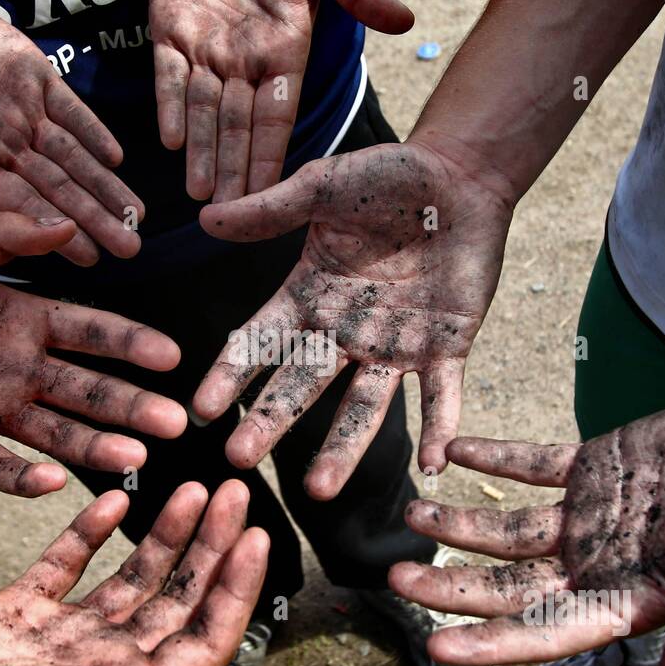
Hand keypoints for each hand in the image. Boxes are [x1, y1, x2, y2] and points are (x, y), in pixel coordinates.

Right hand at [0, 0, 142, 265]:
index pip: (17, 205)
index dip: (52, 230)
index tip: (85, 256)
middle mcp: (0, 148)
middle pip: (56, 191)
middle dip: (95, 220)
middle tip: (132, 251)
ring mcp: (21, 117)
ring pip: (72, 159)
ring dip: (105, 186)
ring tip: (138, 216)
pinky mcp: (35, 81)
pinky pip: (71, 113)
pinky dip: (95, 132)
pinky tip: (120, 158)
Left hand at [0, 213, 186, 495]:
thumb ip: (3, 238)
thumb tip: (66, 223)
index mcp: (24, 319)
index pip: (91, 333)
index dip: (131, 345)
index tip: (172, 357)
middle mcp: (19, 367)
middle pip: (88, 391)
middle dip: (132, 407)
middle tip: (177, 423)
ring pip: (57, 433)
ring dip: (97, 447)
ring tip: (137, 460)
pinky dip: (25, 478)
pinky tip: (55, 484)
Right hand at [0, 480, 267, 665]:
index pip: (202, 638)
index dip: (233, 589)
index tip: (255, 535)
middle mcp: (102, 665)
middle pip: (174, 599)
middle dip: (209, 547)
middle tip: (233, 491)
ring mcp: (62, 637)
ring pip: (130, 578)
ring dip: (163, 534)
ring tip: (192, 488)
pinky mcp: (19, 611)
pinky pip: (68, 565)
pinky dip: (90, 533)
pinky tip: (112, 498)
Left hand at [151, 0, 412, 201]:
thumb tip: (404, 22)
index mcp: (284, 51)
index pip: (278, 114)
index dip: (272, 154)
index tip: (272, 193)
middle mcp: (246, 61)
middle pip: (239, 126)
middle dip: (235, 170)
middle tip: (232, 216)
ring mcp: (207, 50)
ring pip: (204, 112)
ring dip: (202, 153)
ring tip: (200, 196)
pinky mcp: (170, 32)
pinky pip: (168, 77)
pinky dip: (169, 107)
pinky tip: (170, 141)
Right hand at [194, 139, 512, 499]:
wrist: (461, 176)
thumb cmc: (389, 177)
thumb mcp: (324, 187)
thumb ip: (271, 209)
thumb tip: (206, 217)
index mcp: (309, 296)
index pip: (260, 342)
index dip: (231, 374)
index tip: (202, 409)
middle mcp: (345, 332)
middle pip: (302, 385)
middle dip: (272, 421)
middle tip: (241, 458)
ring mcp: (394, 347)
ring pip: (365, 407)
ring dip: (344, 448)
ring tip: (321, 489)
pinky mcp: (445, 348)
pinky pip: (441, 395)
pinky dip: (440, 428)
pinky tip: (435, 464)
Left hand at [388, 395, 664, 665]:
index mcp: (624, 600)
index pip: (543, 633)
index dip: (489, 643)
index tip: (433, 647)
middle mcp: (596, 565)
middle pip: (509, 584)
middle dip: (454, 585)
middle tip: (396, 579)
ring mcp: (590, 516)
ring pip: (510, 527)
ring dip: (461, 521)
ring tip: (413, 511)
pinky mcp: (593, 468)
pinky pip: (533, 465)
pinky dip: (495, 456)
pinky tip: (453, 449)